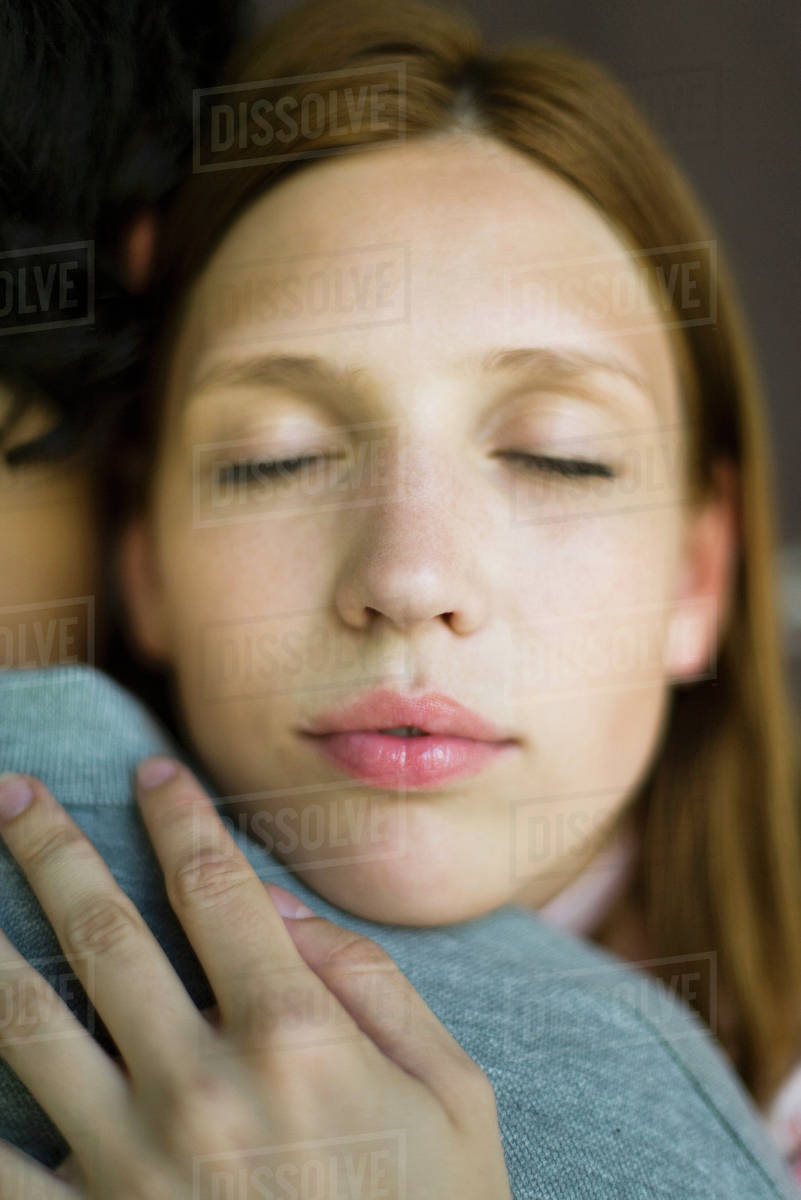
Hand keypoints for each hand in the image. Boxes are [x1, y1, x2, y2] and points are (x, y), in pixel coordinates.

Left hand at [0, 762, 511, 1198]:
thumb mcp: (456, 1097)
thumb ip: (376, 988)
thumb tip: (285, 913)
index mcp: (294, 1036)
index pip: (217, 888)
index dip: (180, 818)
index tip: (155, 774)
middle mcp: (201, 1082)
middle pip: (107, 932)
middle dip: (51, 848)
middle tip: (12, 790)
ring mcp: (132, 1162)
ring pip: (29, 1022)